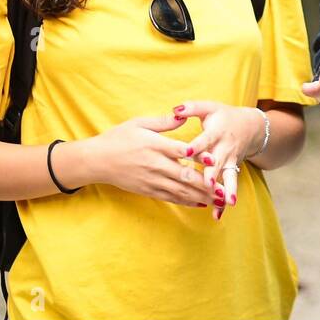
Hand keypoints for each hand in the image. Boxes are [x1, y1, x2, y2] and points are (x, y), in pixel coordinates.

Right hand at [81, 114, 211, 207]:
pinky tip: (200, 204)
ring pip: (180, 191)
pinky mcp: (147, 190)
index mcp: (155, 146)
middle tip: (223, 189)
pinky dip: (186, 201)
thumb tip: (184, 115)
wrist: (96, 160)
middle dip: (206, 184)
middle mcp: (155, 165)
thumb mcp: (139, 123)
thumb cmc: (118, 138)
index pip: (181, 152)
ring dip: (200, 196)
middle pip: (185, 176)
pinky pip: (170, 198)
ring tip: (218, 200)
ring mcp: (152, 180)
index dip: (199, 156)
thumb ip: (164, 122)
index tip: (214, 159)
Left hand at [173, 101, 266, 220]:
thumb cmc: (223, 116)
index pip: (205, 139)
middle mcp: (224, 148)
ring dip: (225, 190)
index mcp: (216, 132)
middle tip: (206, 183)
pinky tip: (218, 214)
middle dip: (212, 173)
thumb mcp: (209, 108)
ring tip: (224, 202)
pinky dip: (224, 200)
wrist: (250, 126)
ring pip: (227, 176)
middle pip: (217, 161)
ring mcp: (230, 161)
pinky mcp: (231, 170)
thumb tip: (174, 109)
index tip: (188, 150)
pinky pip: (229, 186)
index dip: (197, 144)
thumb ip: (191, 108)